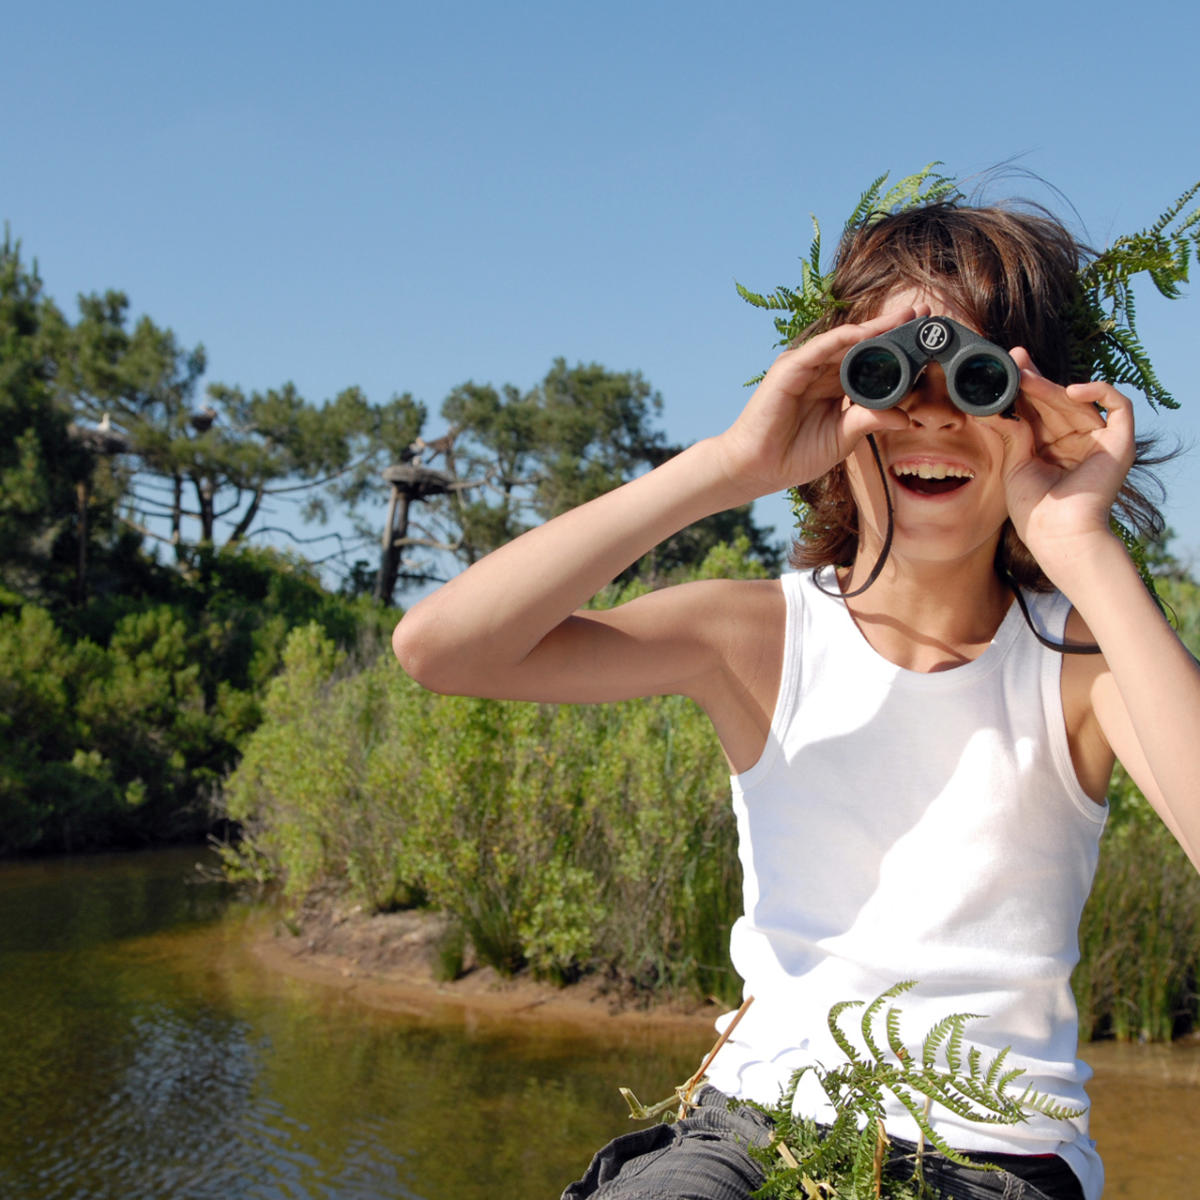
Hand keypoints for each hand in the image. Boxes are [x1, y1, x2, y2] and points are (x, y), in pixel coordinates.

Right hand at [714, 304, 923, 498]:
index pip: (869, 360)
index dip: (896, 347)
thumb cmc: (795, 455)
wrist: (758, 468)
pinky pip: (820, 348)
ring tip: (905, 317)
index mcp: (833, 385)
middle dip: (892, 328)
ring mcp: (804, 366)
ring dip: (875, 328)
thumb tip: (906, 417)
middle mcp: (819, 370)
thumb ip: (870, 420)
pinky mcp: (789, 369)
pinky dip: (844, 339)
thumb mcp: (843, 437)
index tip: (926, 338)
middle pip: (861, 343)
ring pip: (845, 340)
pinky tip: (868, 333)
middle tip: (924, 311)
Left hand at [982, 348, 1135, 583]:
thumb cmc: (1034, 508)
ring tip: (1026, 377)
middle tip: (1013, 361)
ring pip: (1078, 402)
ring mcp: (1098, 440)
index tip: (1007, 366)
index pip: (1040, 407)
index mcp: (1051, 445)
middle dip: (1034, 381)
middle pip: (1056, 401)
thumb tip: (987, 402)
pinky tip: (1071, 390)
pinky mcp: (1119, 443)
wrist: (1057, 534)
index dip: (1026, 386)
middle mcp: (1076, 439)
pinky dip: (1099, 392)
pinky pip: (1120, 406)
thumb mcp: (1015, 461)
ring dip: (1052, 387)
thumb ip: (1009, 429)